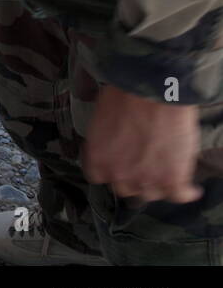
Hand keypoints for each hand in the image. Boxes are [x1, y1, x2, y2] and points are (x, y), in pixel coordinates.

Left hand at [83, 84, 202, 203]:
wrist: (152, 91)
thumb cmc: (124, 96)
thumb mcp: (100, 117)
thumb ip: (102, 139)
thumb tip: (110, 141)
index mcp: (97, 158)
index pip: (99, 176)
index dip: (111, 168)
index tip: (119, 164)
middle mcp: (118, 174)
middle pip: (124, 188)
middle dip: (132, 177)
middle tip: (142, 167)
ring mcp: (146, 180)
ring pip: (150, 193)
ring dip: (157, 185)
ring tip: (165, 174)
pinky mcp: (172, 179)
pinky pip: (179, 195)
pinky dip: (186, 193)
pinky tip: (190, 189)